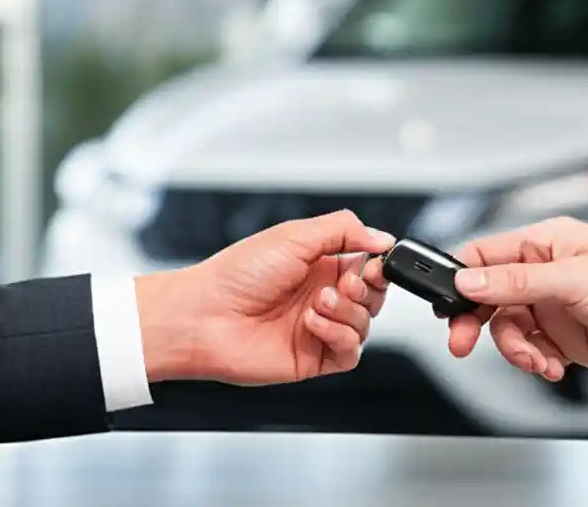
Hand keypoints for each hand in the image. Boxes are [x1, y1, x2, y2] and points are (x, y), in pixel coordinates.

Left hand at [135, 210, 395, 384]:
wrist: (204, 317)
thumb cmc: (236, 275)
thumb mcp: (295, 235)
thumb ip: (344, 230)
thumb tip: (382, 238)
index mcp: (319, 264)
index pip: (368, 266)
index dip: (377, 267)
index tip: (374, 264)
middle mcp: (322, 295)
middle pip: (373, 296)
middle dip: (366, 289)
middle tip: (345, 283)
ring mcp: (319, 328)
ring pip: (365, 324)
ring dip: (347, 311)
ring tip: (317, 303)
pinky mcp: (314, 357)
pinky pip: (351, 352)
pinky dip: (339, 335)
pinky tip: (313, 323)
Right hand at [445, 218, 587, 384]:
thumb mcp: (576, 281)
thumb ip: (517, 284)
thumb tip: (467, 281)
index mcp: (547, 242)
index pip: (485, 256)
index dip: (460, 281)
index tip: (447, 307)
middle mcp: (548, 273)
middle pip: (489, 298)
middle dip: (477, 323)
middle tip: (463, 345)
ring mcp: (559, 307)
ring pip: (509, 330)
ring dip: (515, 350)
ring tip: (538, 361)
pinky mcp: (570, 338)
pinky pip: (533, 351)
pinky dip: (535, 363)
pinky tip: (554, 367)